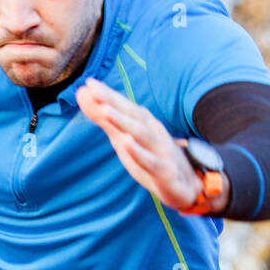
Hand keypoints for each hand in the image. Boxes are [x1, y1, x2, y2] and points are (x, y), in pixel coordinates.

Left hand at [75, 76, 229, 212]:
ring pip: (141, 134)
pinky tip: (126, 142)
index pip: (124, 107)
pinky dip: (138, 152)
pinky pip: (150, 161)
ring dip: (123, 121)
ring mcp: (161, 151)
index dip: (108, 95)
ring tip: (105, 110)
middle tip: (93, 88)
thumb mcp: (126, 139)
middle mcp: (153, 133)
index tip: (89, 83)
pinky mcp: (165, 171)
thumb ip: (105, 119)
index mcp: (144, 125)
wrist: (187, 187)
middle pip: (131, 115)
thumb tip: (82, 94)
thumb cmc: (152, 159)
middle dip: (112, 101)